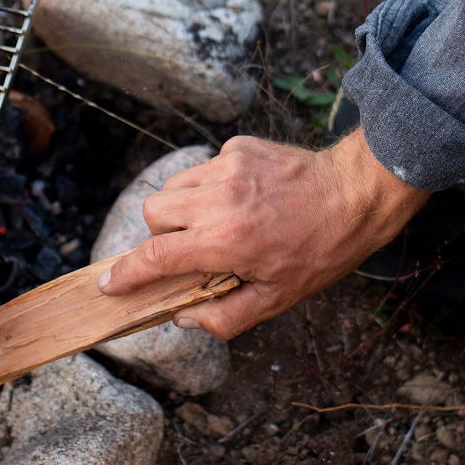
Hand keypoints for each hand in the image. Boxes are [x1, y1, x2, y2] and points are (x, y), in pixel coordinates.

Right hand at [98, 130, 428, 338]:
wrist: (356, 194)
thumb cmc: (320, 251)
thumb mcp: (278, 299)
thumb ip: (225, 317)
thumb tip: (184, 317)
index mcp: (225, 240)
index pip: (155, 256)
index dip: (126, 273)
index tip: (109, 284)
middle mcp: (219, 199)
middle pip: (153, 213)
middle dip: (160, 235)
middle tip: (189, 249)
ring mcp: (227, 167)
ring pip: (173, 186)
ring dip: (181, 208)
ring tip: (214, 223)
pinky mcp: (238, 147)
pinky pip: (204, 167)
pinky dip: (210, 186)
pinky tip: (242, 198)